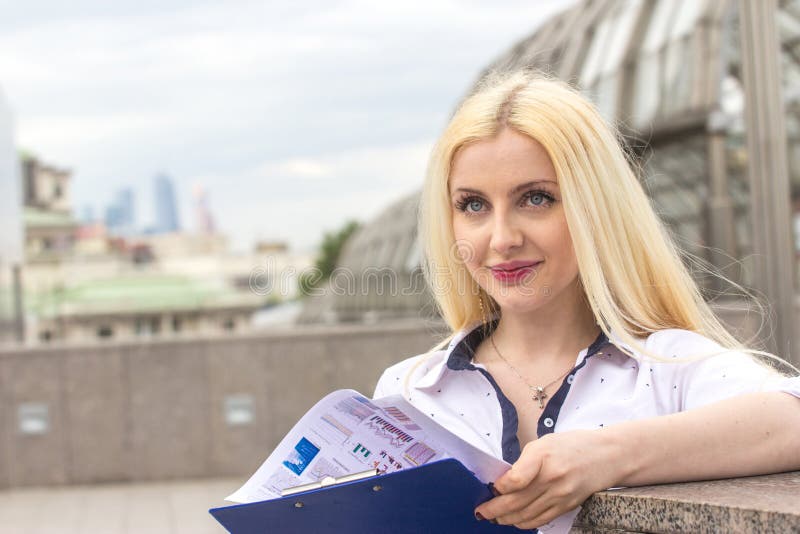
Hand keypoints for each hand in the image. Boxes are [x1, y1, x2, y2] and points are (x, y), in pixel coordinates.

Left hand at [474, 429, 621, 529]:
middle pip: (516, 501)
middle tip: (481, 511)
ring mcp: (560, 495)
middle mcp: (552, 478)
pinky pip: (540, 520)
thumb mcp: (544, 442)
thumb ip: (524, 461)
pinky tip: (513, 520)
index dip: (499, 487)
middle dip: (494, 510)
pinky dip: (523, 523)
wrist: (607, 456)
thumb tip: (503, 481)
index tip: (492, 487)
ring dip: (505, 519)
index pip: (515, 479)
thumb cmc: (573, 445)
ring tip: (493, 518)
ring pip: (525, 514)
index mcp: (543, 456)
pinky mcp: (566, 506)